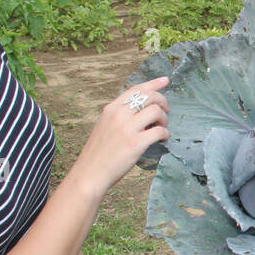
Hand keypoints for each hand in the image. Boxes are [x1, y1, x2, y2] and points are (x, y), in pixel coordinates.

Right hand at [69, 77, 170, 195]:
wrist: (89, 174)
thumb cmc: (98, 153)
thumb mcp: (104, 126)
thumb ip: (120, 116)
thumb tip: (142, 110)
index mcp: (111, 109)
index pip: (136, 90)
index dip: (153, 84)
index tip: (165, 80)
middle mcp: (119, 115)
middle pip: (149, 96)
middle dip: (162, 102)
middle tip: (165, 111)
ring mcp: (127, 129)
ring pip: (156, 111)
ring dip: (164, 119)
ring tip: (161, 127)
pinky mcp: (135, 143)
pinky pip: (159, 131)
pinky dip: (165, 134)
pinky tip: (163, 139)